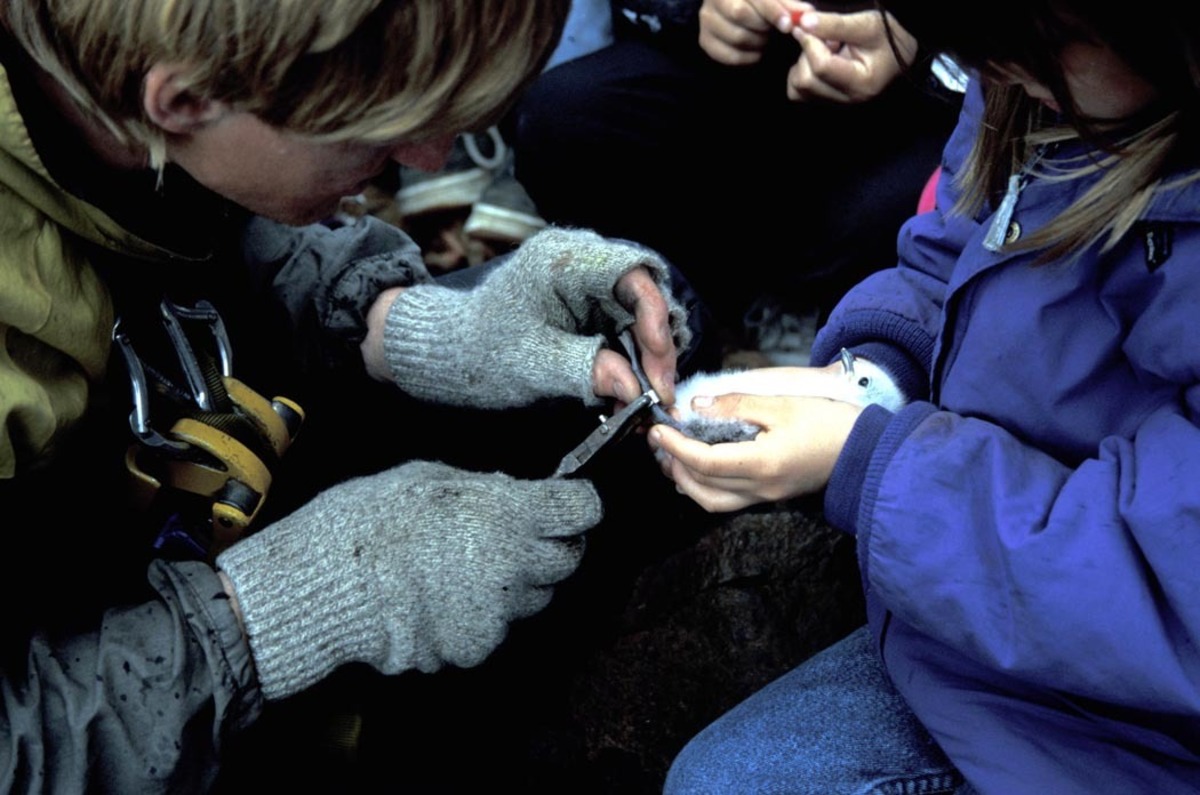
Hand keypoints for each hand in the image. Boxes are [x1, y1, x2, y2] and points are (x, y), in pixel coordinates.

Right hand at [216, 461, 600, 699]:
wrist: (330, 584)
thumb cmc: (374, 519)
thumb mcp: (433, 479)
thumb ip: (487, 490)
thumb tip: (518, 494)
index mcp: (510, 513)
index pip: (582, 508)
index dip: (577, 504)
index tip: (566, 503)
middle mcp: (516, 564)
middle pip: (567, 558)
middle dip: (552, 544)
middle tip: (516, 536)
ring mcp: (498, 612)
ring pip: (534, 597)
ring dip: (518, 582)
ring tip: (468, 569)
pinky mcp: (476, 646)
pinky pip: (497, 628)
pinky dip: (482, 616)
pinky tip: (443, 600)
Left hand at [380, 227, 689, 409]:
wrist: (455, 353)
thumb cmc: (482, 352)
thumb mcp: (532, 366)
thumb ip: (584, 372)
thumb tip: (634, 389)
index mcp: (561, 261)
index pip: (629, 271)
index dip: (652, 312)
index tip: (657, 357)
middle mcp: (582, 263)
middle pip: (642, 296)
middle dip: (656, 346)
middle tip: (659, 393)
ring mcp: (589, 285)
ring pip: (640, 317)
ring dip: (649, 359)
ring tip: (647, 400)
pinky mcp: (592, 308)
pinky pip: (626, 331)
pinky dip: (632, 361)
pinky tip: (631, 392)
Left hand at [649, 393, 861, 511]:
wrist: (865, 450)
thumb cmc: (828, 423)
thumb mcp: (781, 404)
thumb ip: (736, 405)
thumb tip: (697, 406)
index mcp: (762, 464)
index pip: (705, 463)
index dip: (676, 447)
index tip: (659, 430)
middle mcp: (760, 488)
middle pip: (702, 489)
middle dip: (674, 466)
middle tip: (661, 442)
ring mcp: (766, 497)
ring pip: (713, 502)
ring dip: (688, 482)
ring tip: (674, 457)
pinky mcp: (771, 496)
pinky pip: (728, 500)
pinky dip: (706, 486)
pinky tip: (701, 467)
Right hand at [699, 0, 810, 65]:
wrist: (736, 8)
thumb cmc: (761, 3)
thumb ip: (790, 6)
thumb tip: (807, 15)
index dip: (772, 11)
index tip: (787, 25)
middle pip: (740, 14)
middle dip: (763, 26)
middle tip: (772, 29)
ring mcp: (707, 19)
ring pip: (736, 36)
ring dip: (757, 42)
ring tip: (764, 38)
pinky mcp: (704, 40)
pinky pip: (728, 55)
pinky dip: (747, 57)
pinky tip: (755, 50)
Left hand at [787, 9, 916, 102]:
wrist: (899, 52)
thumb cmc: (889, 37)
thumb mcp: (868, 24)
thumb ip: (835, 24)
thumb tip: (803, 22)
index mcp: (861, 83)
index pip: (821, 67)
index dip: (810, 42)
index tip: (810, 24)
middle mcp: (846, 98)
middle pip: (805, 80)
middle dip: (807, 54)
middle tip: (824, 38)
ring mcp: (834, 102)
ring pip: (797, 88)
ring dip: (803, 63)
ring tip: (826, 49)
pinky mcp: (824, 100)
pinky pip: (798, 91)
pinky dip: (801, 73)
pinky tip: (818, 59)